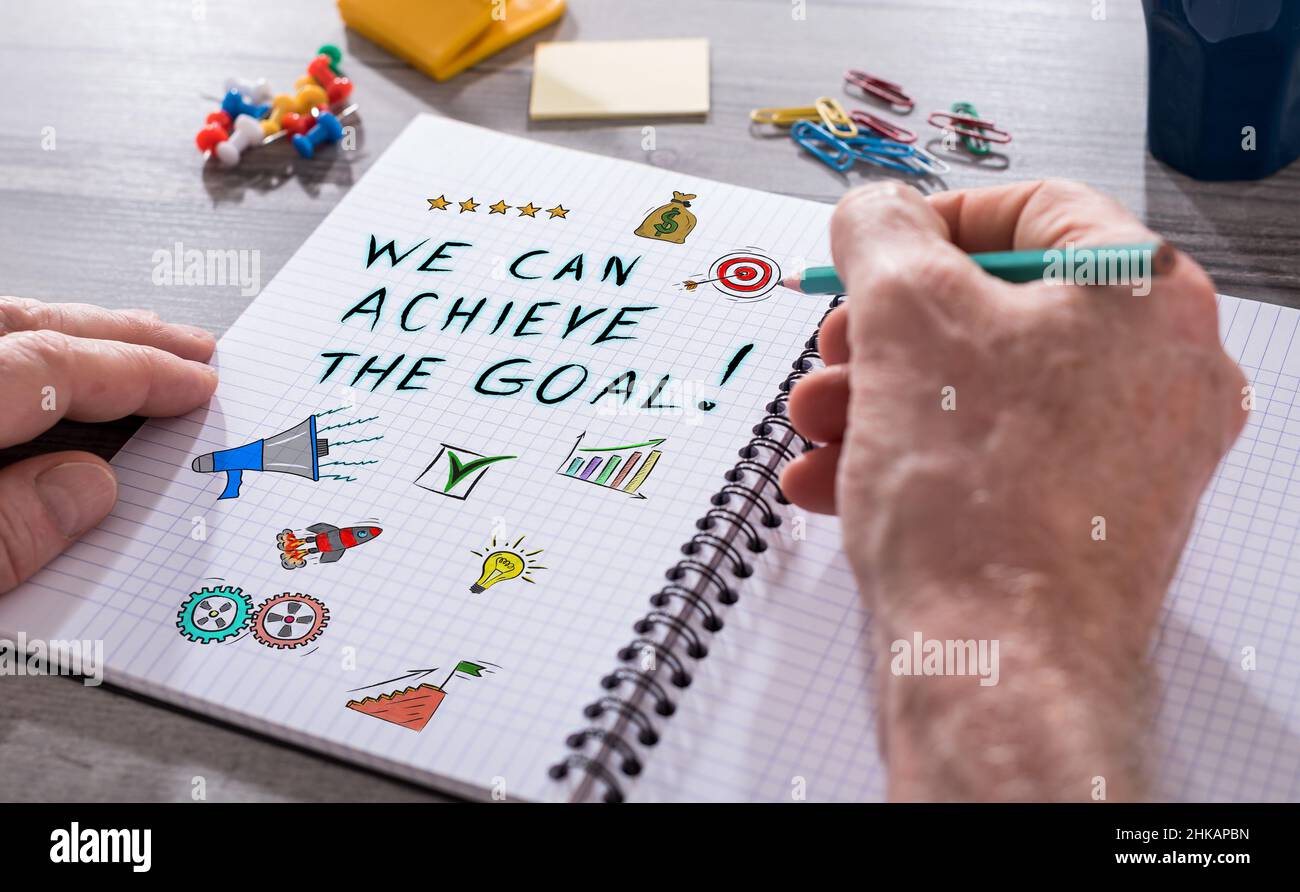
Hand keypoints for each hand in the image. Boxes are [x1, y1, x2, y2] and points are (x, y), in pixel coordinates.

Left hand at [0, 297, 216, 592]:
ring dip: (67, 342)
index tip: (196, 383)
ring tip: (132, 348)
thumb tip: (86, 490)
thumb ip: (9, 534)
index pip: (49, 366)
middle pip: (19, 332)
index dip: (135, 372)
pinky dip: (20, 369)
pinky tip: (44, 392)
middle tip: (189, 343)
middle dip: (115, 335)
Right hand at [780, 180, 1246, 799]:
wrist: (998, 664)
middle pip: (995, 311)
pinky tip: (834, 481)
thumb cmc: (980, 502)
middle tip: (835, 353)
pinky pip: (986, 459)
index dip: (934, 222)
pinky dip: (907, 458)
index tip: (876, 253)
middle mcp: (1155, 375)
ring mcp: (1126, 456)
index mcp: (1146, 298)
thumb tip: (875, 208)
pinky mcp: (1083, 519)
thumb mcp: (904, 316)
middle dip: (885, 333)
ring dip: (877, 399)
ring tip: (818, 427)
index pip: (1037, 210)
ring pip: (979, 391)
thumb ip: (882, 232)